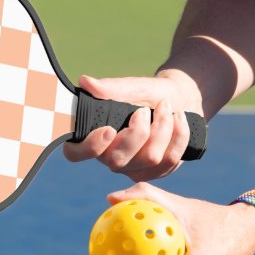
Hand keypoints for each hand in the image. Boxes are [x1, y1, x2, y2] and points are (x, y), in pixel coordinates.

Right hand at [62, 71, 203, 181]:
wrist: (178, 100)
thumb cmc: (148, 93)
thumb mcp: (132, 87)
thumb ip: (110, 88)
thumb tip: (85, 82)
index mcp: (95, 136)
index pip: (76, 153)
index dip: (89, 147)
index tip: (108, 129)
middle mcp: (110, 157)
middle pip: (117, 160)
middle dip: (138, 133)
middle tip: (144, 110)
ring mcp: (133, 168)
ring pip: (149, 159)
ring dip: (162, 128)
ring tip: (165, 107)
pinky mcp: (156, 172)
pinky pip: (169, 161)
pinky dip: (178, 135)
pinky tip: (179, 118)